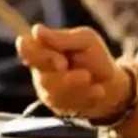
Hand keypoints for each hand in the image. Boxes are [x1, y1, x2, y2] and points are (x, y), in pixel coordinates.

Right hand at [16, 25, 130, 119]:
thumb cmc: (96, 57)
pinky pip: (67, 103)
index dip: (33, 53)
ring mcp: (47, 90)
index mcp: (44, 48)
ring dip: (77, 84)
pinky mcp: (57, 106)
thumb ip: (62, 38)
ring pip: (55, 91)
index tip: (59, 58)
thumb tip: (36, 30)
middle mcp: (40, 70)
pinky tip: (97, 90)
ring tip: (90, 77)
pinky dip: (87, 95)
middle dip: (64, 75)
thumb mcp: (86, 40)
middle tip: (82, 73)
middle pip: (41, 74)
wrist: (111, 86)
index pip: (25, 48)